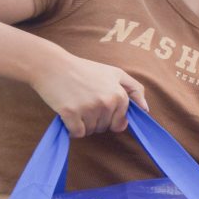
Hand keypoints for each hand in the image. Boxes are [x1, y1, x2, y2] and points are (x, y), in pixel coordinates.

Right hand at [31, 53, 146, 136]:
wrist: (53, 65)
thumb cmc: (85, 70)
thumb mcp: (115, 73)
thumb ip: (134, 89)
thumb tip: (145, 109)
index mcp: (119, 95)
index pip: (119, 122)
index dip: (109, 118)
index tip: (99, 106)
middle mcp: (107, 102)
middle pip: (104, 127)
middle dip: (95, 120)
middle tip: (84, 102)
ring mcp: (89, 108)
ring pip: (91, 131)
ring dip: (83, 124)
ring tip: (76, 105)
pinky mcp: (70, 113)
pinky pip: (77, 133)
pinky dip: (72, 129)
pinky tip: (68, 114)